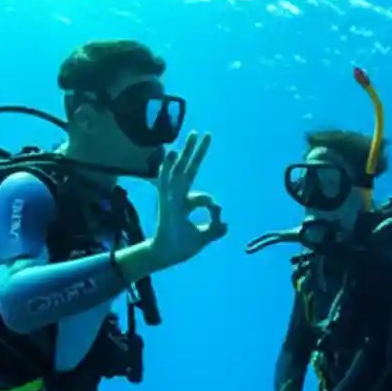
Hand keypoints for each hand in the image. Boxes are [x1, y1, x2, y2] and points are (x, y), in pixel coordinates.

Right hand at [148, 131, 227, 269]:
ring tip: (193, 134)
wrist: (165, 257)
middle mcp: (178, 196)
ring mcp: (171, 197)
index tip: (218, 218)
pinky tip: (173, 152)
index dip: (214, 207)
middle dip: (196, 153)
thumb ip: (215, 229)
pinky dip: (169, 167)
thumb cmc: (180, 247)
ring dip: (187, 152)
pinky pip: (167, 181)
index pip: (204, 196)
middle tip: (203, 133)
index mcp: (186, 203)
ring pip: (180, 170)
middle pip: (188, 170)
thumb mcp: (203, 237)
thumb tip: (227, 223)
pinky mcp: (166, 201)